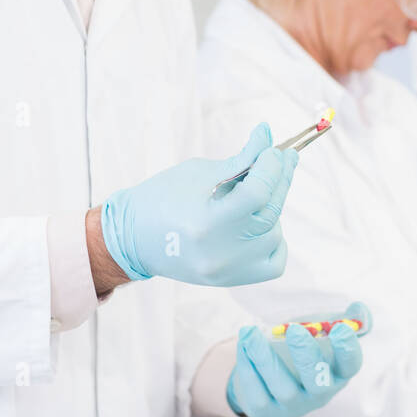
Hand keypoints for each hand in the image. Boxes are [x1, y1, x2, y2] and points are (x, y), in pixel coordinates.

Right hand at [100, 124, 296, 285]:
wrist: (133, 238)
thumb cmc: (161, 198)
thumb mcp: (198, 173)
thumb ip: (239, 159)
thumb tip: (267, 137)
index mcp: (206, 222)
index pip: (257, 193)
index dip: (271, 166)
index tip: (273, 149)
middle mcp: (220, 253)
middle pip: (270, 212)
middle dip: (280, 179)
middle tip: (283, 158)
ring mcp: (228, 271)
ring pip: (275, 233)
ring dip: (272, 208)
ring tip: (254, 194)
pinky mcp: (232, 279)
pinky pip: (273, 261)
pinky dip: (274, 239)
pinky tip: (258, 223)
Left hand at [227, 306, 366, 416]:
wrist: (275, 380)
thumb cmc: (307, 352)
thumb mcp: (325, 335)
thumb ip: (346, 319)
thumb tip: (358, 308)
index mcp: (338, 372)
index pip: (351, 365)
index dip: (348, 350)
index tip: (340, 329)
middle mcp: (319, 392)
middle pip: (318, 382)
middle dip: (306, 356)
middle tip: (293, 329)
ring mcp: (293, 405)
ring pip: (282, 387)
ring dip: (265, 357)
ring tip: (250, 332)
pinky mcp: (266, 411)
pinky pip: (256, 391)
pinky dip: (247, 366)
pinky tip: (243, 344)